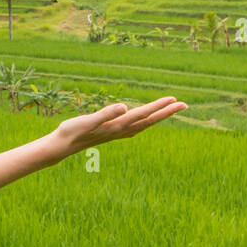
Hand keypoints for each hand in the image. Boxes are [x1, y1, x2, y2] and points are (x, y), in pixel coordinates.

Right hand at [52, 97, 187, 155]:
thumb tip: (124, 107)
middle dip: (167, 112)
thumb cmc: (72, 132)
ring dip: (158, 117)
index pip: (144, 114)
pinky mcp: (111, 132)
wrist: (62, 146)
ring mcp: (117, 133)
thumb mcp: (88, 120)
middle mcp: (121, 130)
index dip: (159, 106)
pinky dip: (144, 122)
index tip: (175, 100)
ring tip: (170, 110)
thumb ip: (106, 113)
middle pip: (149, 120)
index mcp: (118, 125)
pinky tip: (143, 122)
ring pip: (144, 124)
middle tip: (184, 104)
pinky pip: (135, 127)